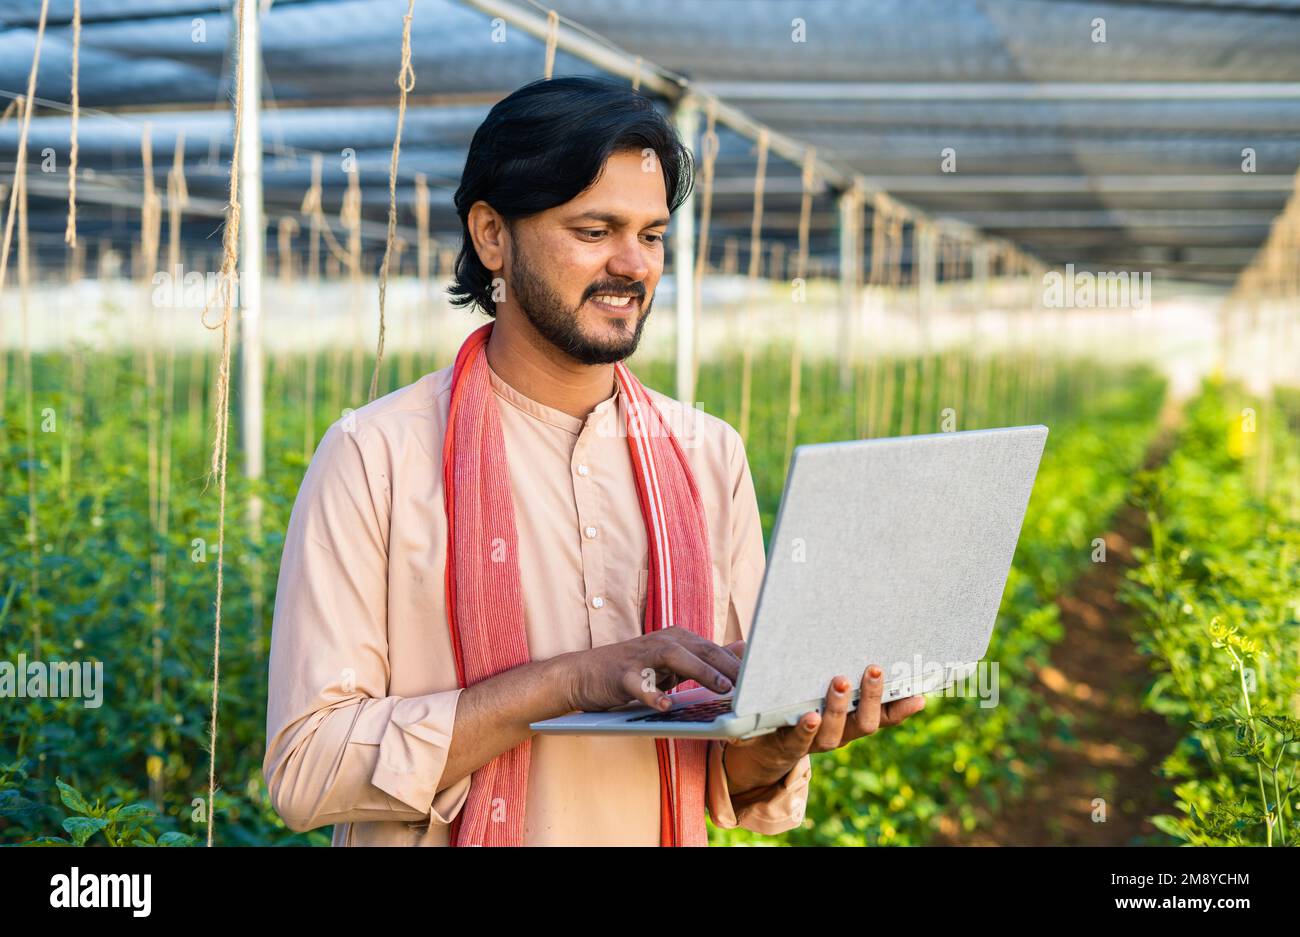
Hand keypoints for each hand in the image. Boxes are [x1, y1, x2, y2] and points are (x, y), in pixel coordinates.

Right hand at [561, 628, 742, 712]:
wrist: (582, 674)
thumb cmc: (633, 671)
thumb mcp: (672, 664)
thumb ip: (705, 658)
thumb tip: (743, 650)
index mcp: (676, 639)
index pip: (714, 648)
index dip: (739, 662)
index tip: (766, 675)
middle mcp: (661, 641)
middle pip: (700, 649)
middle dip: (729, 665)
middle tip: (755, 682)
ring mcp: (640, 656)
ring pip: (674, 657)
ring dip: (701, 671)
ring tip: (723, 687)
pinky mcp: (620, 674)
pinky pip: (639, 683)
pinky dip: (653, 694)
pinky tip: (666, 707)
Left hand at [722, 664, 926, 798]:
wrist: (757, 742)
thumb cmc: (791, 699)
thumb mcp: (812, 677)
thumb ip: (827, 658)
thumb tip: (850, 617)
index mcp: (851, 718)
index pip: (883, 715)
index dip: (902, 708)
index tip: (920, 695)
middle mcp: (839, 733)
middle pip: (864, 723)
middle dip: (872, 696)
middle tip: (875, 669)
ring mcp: (813, 742)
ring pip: (835, 733)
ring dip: (839, 707)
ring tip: (840, 682)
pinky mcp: (786, 745)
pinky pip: (798, 740)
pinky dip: (806, 729)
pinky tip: (810, 716)